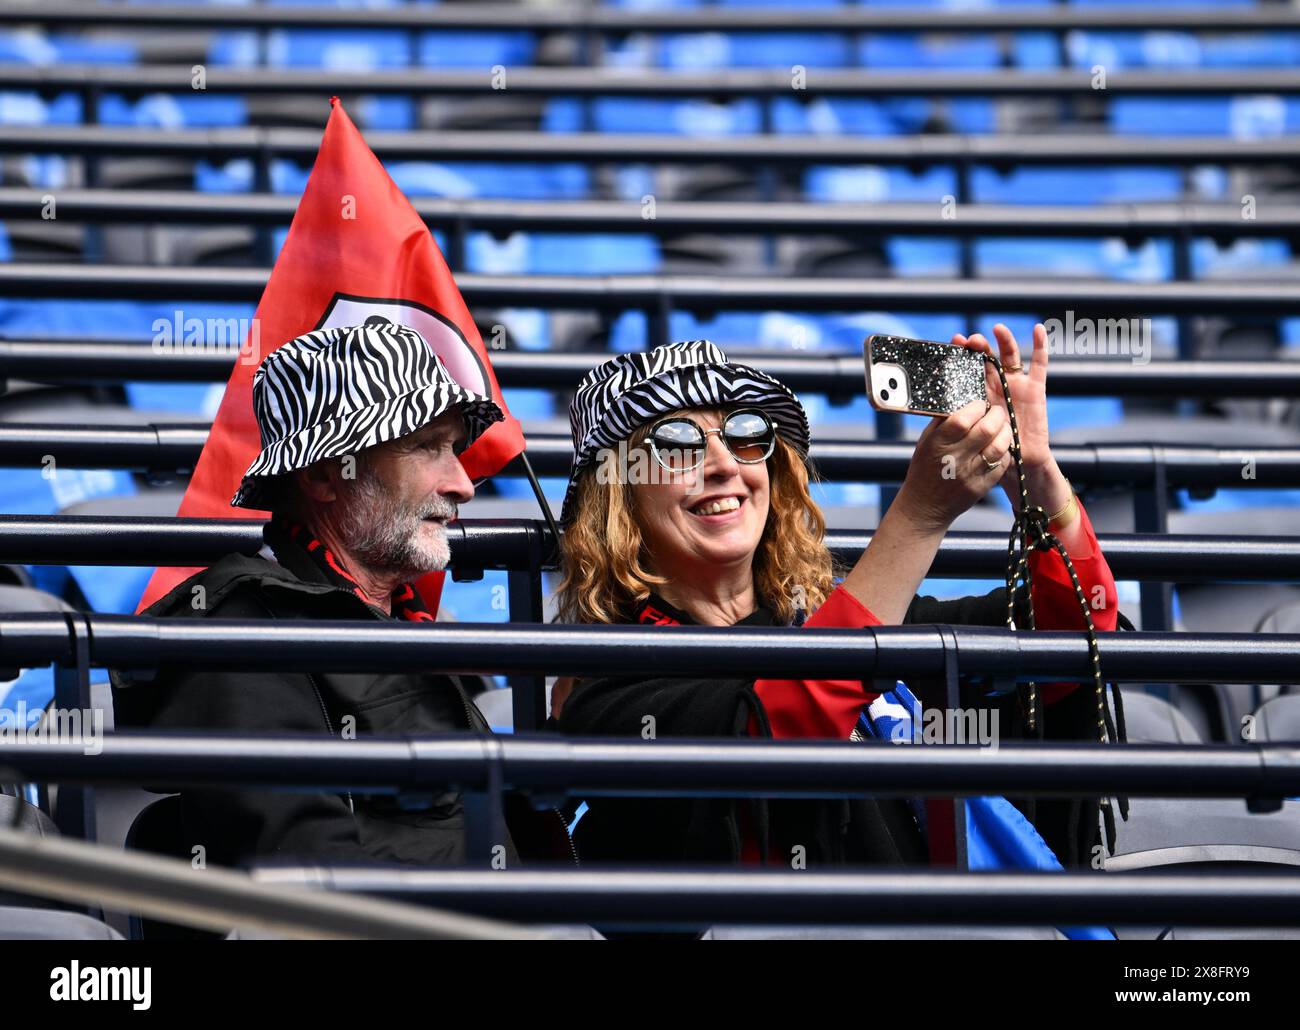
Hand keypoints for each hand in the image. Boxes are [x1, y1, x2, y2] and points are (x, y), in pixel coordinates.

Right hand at [896, 397, 1013, 532]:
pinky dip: (1004, 452)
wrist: (924, 506)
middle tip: (996, 412)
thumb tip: (961, 400)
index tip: (979, 405)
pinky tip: (998, 447)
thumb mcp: (925, 442)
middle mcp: (954, 459)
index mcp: (937, 444)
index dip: (976, 407)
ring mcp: (970, 474)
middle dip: (996, 415)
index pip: (962, 419)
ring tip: (1001, 428)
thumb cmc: (924, 470)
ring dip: (1005, 432)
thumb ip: (942, 422)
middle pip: (986, 430)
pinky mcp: (982, 486)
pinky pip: (1001, 464)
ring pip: (999, 446)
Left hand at [954, 323, 1055, 503]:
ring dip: (1004, 341)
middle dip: (979, 346)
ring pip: (1009, 356)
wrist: (1017, 464)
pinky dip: (1040, 346)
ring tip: (996, 329)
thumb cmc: (988, 448)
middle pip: (987, 358)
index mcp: (978, 392)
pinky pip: (1040, 365)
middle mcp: (996, 385)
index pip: (968, 367)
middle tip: (970, 339)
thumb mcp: (968, 430)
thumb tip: (931, 407)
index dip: (961, 354)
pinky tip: (1037, 329)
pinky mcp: (1035, 388)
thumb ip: (955, 416)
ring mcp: (1016, 384)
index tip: (952, 343)